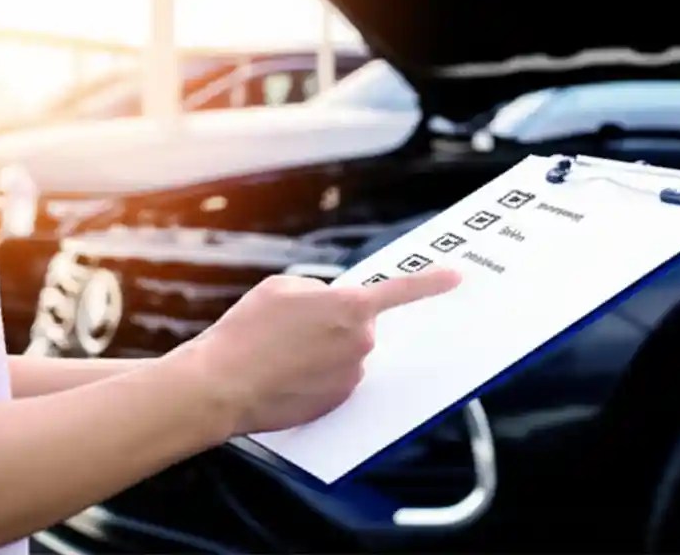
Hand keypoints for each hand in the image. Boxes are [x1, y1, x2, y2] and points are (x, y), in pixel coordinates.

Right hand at [169, 268, 460, 437]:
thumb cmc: (247, 330)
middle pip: (359, 326)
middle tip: (294, 329)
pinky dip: (315, 376)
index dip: (432, 281)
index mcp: (352, 307)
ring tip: (280, 354)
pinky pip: (335, 379)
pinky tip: (285, 376)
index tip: (457, 277)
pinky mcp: (339, 402)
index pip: (403, 290)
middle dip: (335, 323)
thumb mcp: (283, 287)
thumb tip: (332, 305)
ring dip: (323, 351)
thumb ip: (320, 292)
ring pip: (346, 354)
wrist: (222, 384)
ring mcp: (352, 376)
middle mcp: (362, 343)